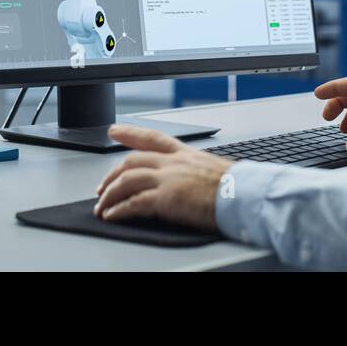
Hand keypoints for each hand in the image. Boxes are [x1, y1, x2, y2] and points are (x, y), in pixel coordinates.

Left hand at [94, 124, 231, 230]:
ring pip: (126, 181)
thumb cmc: (237, 187)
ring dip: (109, 195)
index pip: (152, 138)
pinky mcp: (165, 199)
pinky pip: (133, 203)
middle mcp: (173, 163)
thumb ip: (197, 172)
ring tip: (102, 207)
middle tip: (102, 186)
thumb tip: (194, 180)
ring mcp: (168, 179)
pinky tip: (112, 216)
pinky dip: (118, 211)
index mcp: (185, 154)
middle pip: (131, 161)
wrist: (244, 196)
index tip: (115, 129)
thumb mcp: (215, 169)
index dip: (130, 132)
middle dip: (112, 174)